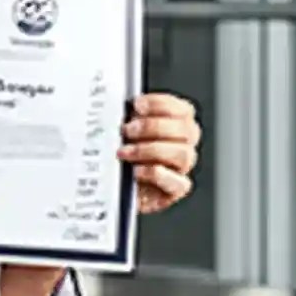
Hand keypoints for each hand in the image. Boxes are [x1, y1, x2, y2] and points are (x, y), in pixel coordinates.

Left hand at [119, 92, 200, 213]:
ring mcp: (180, 169)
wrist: (109, 188)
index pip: (182, 110)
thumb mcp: (119, 132)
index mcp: (173, 127)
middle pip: (187, 130)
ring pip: (184, 154)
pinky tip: (136, 171)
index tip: (137, 105)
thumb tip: (117, 104)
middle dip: (154, 126)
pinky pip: (178, 183)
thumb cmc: (116, 156)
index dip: (161, 104)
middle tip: (127, 130)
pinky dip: (156, 174)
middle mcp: (181, 146)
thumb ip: (125, 117)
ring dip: (151, 150)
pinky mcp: (174, 190)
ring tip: (125, 152)